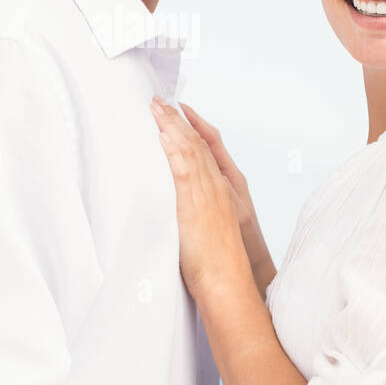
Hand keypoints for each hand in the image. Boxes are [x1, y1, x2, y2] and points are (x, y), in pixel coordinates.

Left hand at [176, 102, 276, 296]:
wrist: (229, 282)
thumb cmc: (219, 265)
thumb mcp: (210, 231)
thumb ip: (199, 214)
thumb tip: (182, 209)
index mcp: (224, 191)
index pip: (208, 149)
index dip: (194, 127)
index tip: (179, 110)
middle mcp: (219, 187)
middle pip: (199, 144)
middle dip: (179, 120)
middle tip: (160, 101)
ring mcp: (209, 194)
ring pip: (191, 150)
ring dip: (172, 126)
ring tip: (156, 108)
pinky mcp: (196, 205)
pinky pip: (185, 169)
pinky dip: (174, 149)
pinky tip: (163, 134)